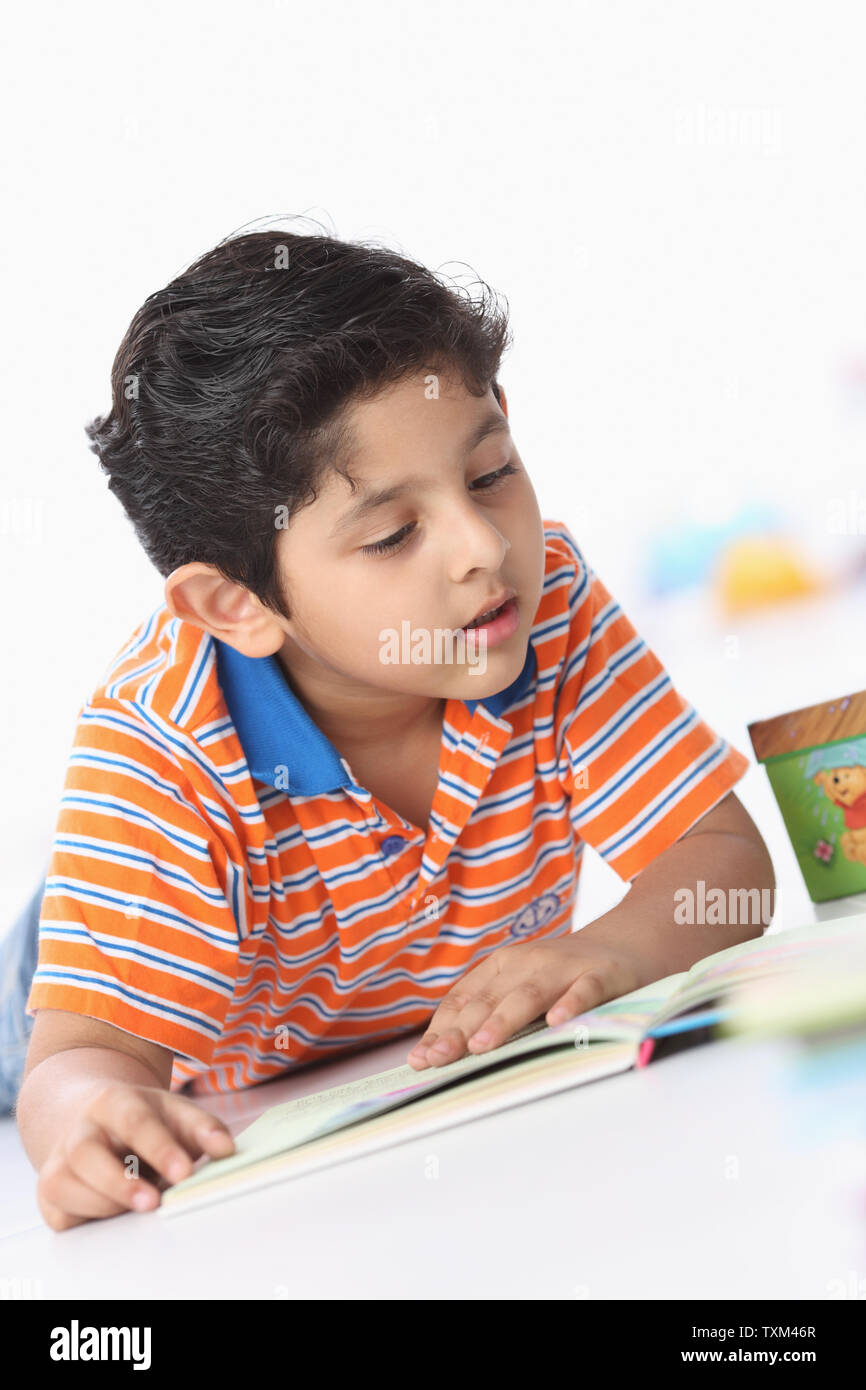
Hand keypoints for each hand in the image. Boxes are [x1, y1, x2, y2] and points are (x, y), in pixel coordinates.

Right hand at [36, 1084, 234, 1230]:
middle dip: (120, 1183)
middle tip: (154, 1203)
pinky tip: (114, 1213)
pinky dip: (87, 1218)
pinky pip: (60, 1214)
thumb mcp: (174, 1112)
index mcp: (114, 1102)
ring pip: (66, 1185)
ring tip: (140, 1206)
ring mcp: (58, 1161)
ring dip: (105, 1203)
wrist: (92, 1118)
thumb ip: (203, 1127)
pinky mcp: (50, 1193)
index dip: (159, 1148)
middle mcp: (80, 1129)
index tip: (184, 1173)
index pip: (135, 1122)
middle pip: (87, 1153)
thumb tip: (226, 1149)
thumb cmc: (142, 1120)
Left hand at [406, 934, 644, 1068]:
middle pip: (488, 1000)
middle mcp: (528, 963)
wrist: (626, 940)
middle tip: (438, 1060)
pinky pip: (584, 990)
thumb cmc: (564, 975)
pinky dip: (571, 1005)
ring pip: (528, 995)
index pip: (463, 999)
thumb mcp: (522, 986)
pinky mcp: (602, 974)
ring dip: (503, 1020)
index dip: (441, 1029)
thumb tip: (443, 1052)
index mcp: (502, 966)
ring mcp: (564, 968)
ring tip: (481, 1046)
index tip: (421, 1059)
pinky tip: (558, 1023)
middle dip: (459, 1031)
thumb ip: (490, 1012)